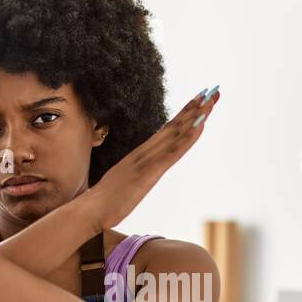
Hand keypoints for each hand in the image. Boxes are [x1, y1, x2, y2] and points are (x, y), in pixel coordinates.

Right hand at [83, 86, 220, 231]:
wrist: (89, 210)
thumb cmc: (103, 202)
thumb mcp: (123, 184)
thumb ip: (133, 175)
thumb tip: (138, 175)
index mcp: (139, 155)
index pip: (166, 131)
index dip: (183, 114)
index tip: (198, 100)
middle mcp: (144, 152)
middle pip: (174, 126)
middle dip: (194, 108)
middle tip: (212, 90)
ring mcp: (146, 161)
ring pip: (175, 134)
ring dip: (195, 116)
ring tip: (210, 99)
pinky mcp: (148, 173)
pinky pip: (172, 152)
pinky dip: (187, 138)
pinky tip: (200, 126)